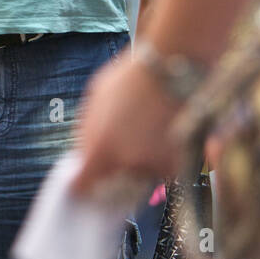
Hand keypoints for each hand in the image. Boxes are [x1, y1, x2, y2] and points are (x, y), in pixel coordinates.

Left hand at [71, 54, 184, 195]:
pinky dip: (158, 163)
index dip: (82, 183)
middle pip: (110, 190)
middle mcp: (126, 165)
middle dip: (109, 180)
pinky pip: (159, 173)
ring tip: (141, 142)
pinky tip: (159, 140)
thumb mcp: (96, 98)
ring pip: (137, 182)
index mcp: (101, 150)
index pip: (82, 186)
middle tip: (114, 160)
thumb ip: (87, 132)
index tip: (84, 179)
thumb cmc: (133, 77)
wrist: (178, 68)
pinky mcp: (176, 166)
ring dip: (135, 171)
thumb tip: (82, 154)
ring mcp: (153, 167)